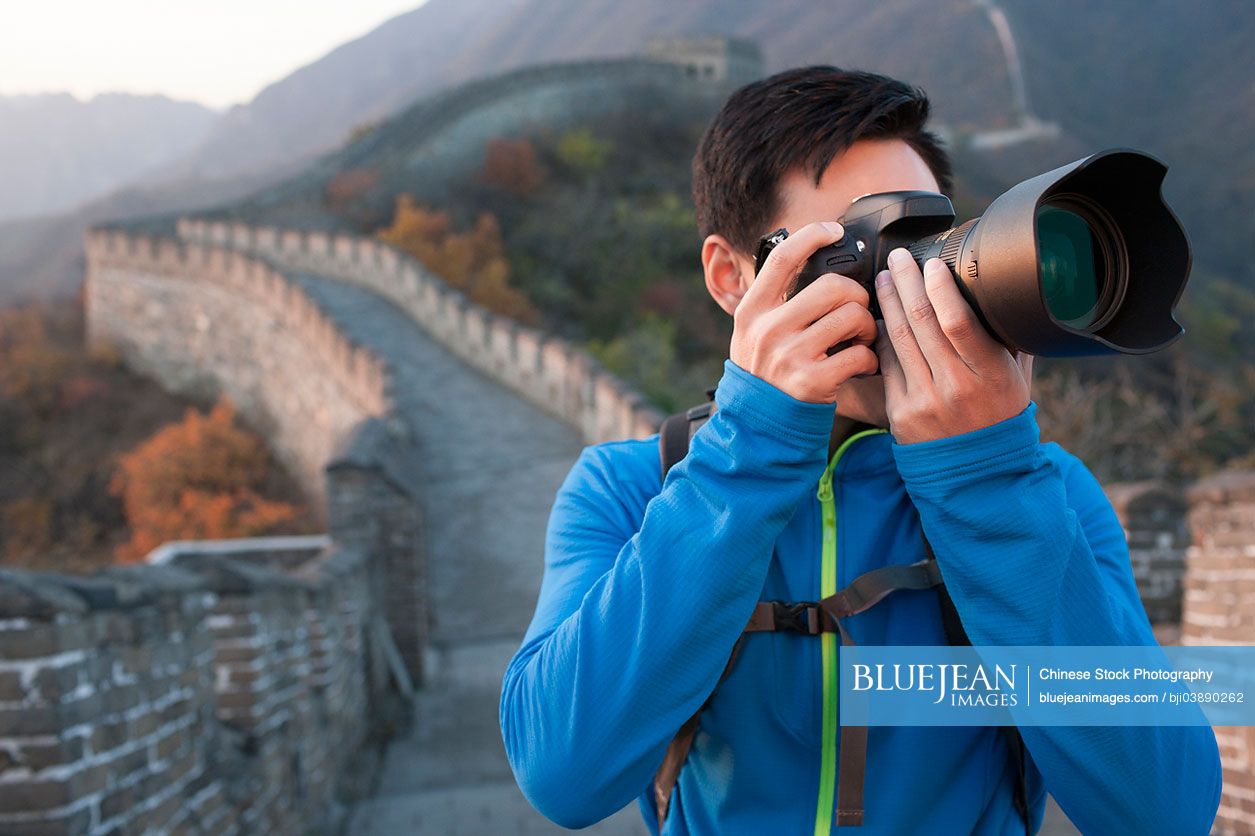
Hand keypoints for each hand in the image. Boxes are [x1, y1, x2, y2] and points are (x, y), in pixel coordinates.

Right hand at [730, 222, 878, 403]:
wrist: (759, 427)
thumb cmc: (765, 376)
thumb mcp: (752, 334)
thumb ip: (774, 303)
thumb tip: (808, 261)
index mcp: (752, 311)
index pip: (782, 258)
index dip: (812, 235)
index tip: (834, 231)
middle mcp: (768, 329)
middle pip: (833, 286)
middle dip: (857, 296)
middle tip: (857, 313)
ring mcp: (789, 355)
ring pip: (852, 317)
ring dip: (868, 328)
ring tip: (861, 340)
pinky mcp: (812, 381)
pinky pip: (860, 354)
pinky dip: (870, 359)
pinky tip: (861, 366)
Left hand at [873, 249, 1032, 443]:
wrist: (979, 474)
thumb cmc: (1000, 416)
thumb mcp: (1017, 378)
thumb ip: (1009, 340)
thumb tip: (1002, 296)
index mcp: (990, 374)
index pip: (958, 322)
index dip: (940, 289)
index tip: (931, 264)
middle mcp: (956, 386)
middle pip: (922, 322)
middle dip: (906, 283)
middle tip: (897, 258)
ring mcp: (925, 400)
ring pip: (899, 339)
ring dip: (888, 303)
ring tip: (884, 279)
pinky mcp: (901, 413)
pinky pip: (887, 365)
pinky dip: (881, 337)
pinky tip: (878, 318)